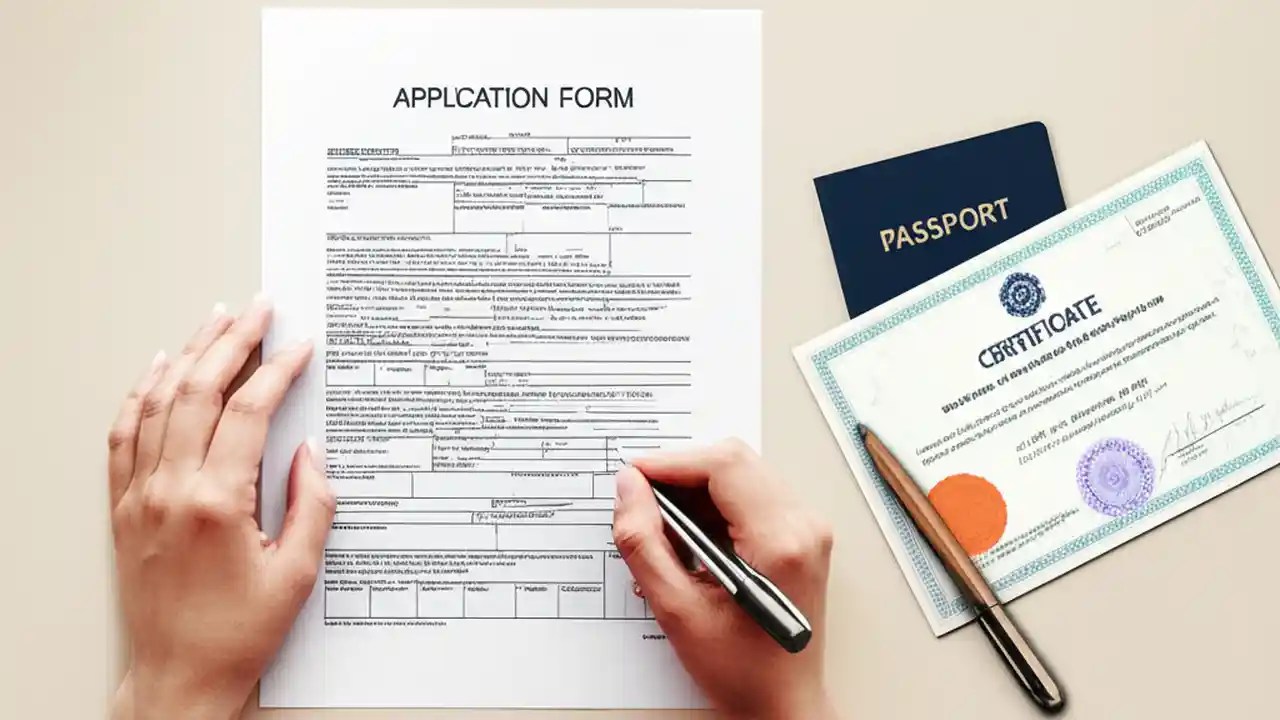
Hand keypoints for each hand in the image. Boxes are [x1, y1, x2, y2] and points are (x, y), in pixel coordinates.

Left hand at [107, 298, 334, 719]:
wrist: (180, 677)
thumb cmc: (238, 633)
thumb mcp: (297, 573)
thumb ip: (312, 505)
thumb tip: (310, 452)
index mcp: (217, 503)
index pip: (249, 412)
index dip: (278, 370)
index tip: (300, 347)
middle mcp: (170, 491)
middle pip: (199, 391)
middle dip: (232, 341)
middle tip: (258, 310)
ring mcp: (140, 497)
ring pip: (159, 404)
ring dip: (188, 355)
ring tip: (214, 323)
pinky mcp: (123, 509)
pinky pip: (124, 436)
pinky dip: (141, 396)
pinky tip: (158, 373)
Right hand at [612, 440, 836, 719]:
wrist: (783, 706)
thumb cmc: (743, 673)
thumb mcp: (677, 611)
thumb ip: (644, 543)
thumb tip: (628, 488)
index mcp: (781, 541)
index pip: (722, 465)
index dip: (670, 463)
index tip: (632, 478)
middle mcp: (803, 526)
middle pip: (733, 461)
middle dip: (681, 475)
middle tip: (642, 505)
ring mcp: (806, 528)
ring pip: (740, 474)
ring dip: (696, 492)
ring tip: (667, 536)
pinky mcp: (799, 534)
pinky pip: (750, 495)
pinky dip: (714, 507)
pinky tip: (693, 543)